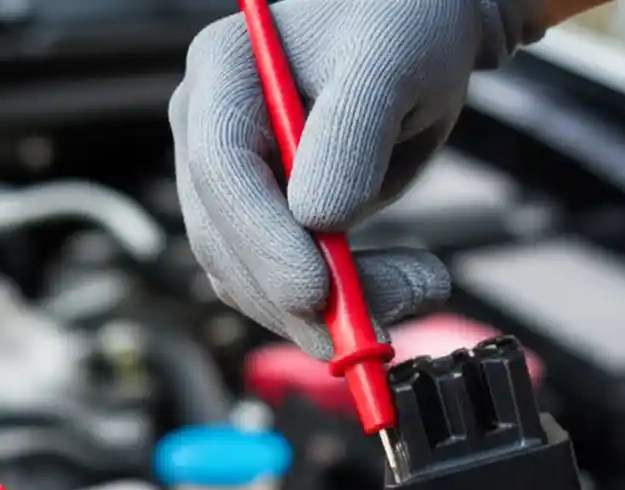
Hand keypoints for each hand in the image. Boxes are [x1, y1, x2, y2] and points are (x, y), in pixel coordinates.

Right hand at [168, 0, 544, 358]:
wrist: (412, 37)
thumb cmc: (400, 26)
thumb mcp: (389, 64)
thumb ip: (352, 134)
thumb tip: (319, 220)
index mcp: (223, 74)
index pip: (221, 170)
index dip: (263, 239)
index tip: (317, 292)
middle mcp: (206, 130)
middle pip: (224, 239)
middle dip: (300, 297)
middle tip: (385, 324)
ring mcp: (225, 182)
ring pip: (248, 279)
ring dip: (326, 313)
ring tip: (419, 288)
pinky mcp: (256, 221)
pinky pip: (277, 286)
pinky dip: (334, 307)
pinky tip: (396, 288)